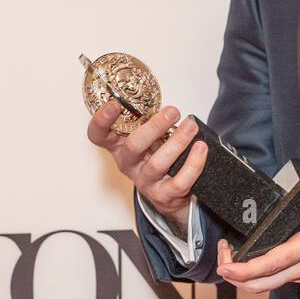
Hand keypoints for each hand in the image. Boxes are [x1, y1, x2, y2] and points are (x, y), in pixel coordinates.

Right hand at [86, 100, 207, 231]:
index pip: (98, 135)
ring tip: (192, 126)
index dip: (101, 120)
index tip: (114, 104)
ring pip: (158, 164)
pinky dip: (193, 163)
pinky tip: (201, 148)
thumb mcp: (147, 139)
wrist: (170, 194)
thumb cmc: (158, 156)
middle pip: (133, 146)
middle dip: (154, 127)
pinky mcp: (165, 196)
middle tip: (173, 111)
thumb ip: (148, 121)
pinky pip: (180, 181)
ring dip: (178, 142)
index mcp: (118, 146)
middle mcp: (128, 164)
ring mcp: (146, 182)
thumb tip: (165, 102)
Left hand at [216, 168, 299, 293]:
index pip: (272, 263)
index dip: (247, 268)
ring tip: (230, 260)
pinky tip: (249, 262)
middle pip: (262, 283)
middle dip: (235, 277)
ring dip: (244, 278)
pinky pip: (275, 281)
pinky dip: (257, 276)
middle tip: (222, 261)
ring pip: (266, 285)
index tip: (228, 264)